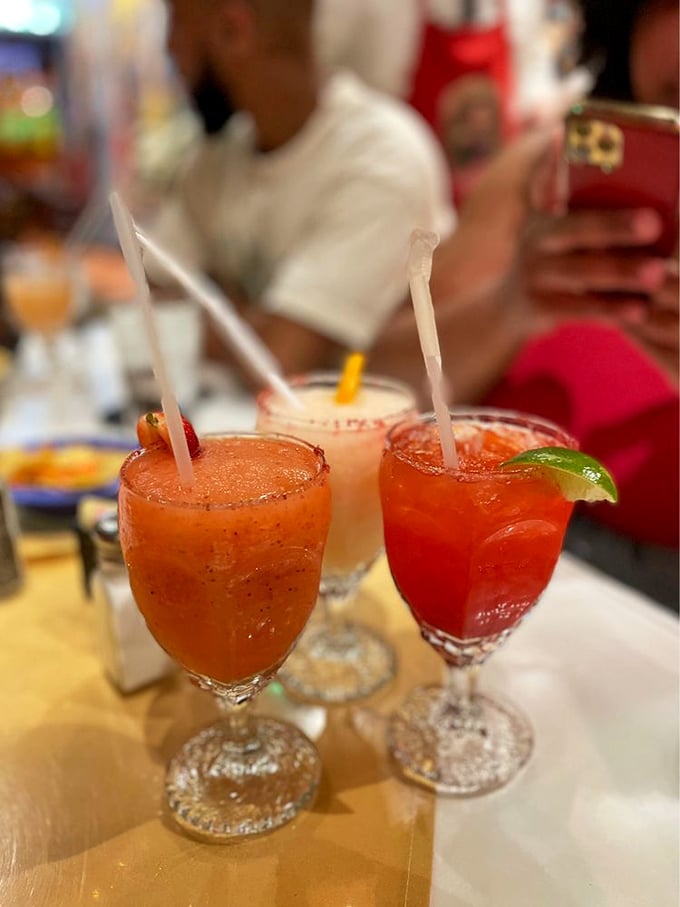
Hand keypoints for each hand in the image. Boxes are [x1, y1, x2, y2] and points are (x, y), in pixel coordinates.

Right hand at [520, 205, 677, 380]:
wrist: (505, 309)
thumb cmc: (543, 260)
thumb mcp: (541, 225)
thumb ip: (555, 192)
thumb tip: (564, 149)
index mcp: (543, 223)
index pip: (579, 215)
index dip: (612, 215)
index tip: (652, 218)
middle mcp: (534, 248)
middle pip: (581, 236)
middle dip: (619, 231)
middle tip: (656, 229)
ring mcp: (535, 280)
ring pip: (584, 275)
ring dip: (622, 274)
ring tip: (657, 276)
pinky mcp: (539, 309)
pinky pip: (582, 309)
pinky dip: (611, 310)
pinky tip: (639, 311)